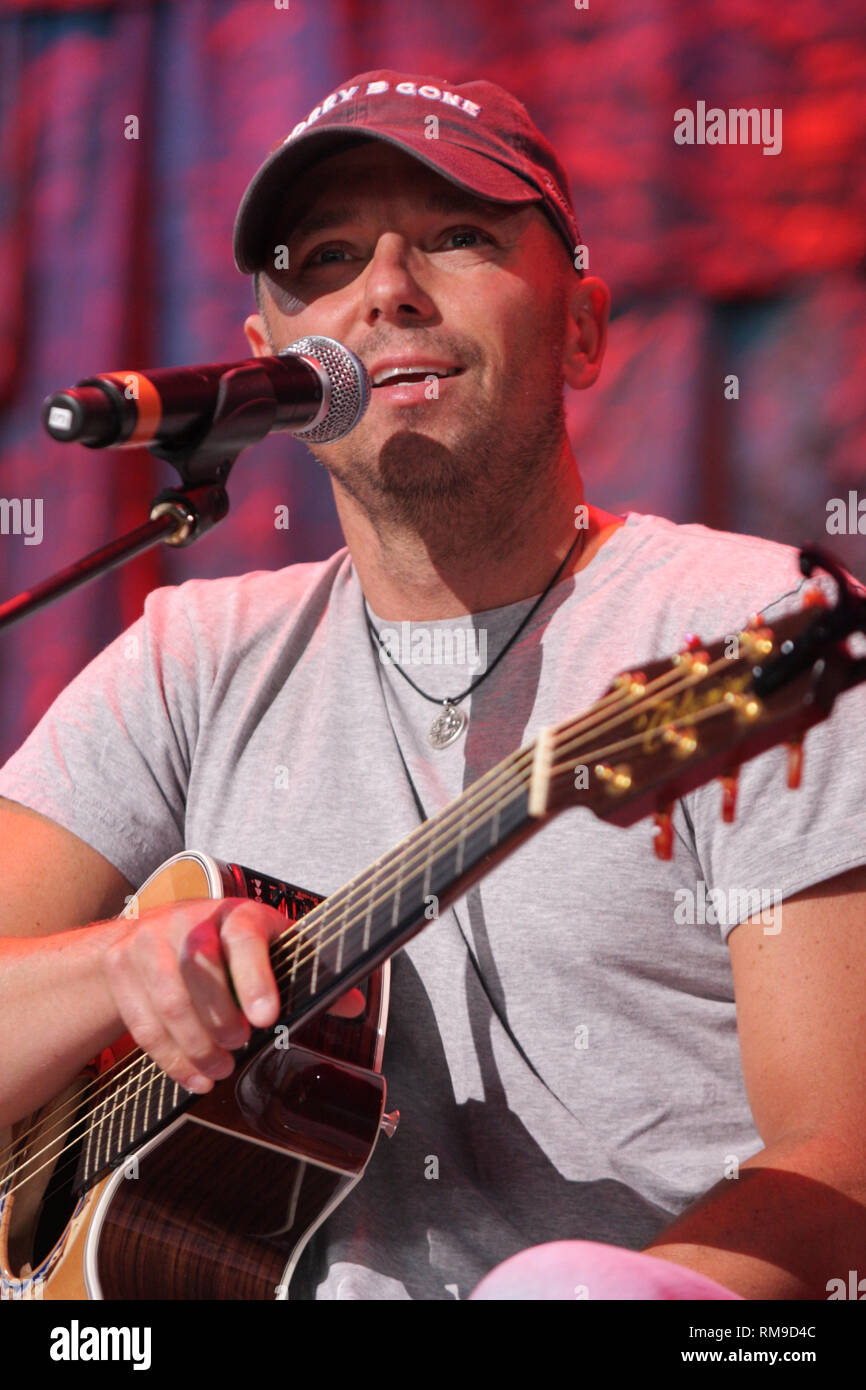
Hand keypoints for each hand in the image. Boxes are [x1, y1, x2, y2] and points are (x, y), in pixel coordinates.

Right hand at [101, 896, 363, 1093]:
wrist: (159, 931)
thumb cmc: (230, 946)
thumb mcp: (272, 948)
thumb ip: (308, 975)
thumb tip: (355, 1003)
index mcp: (237, 914)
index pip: (244, 938)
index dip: (255, 978)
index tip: (266, 1018)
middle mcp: (189, 921)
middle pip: (198, 970)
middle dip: (220, 1019)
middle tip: (240, 1048)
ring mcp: (149, 942)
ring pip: (168, 1001)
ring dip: (196, 1046)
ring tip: (220, 1070)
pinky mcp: (122, 967)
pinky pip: (142, 1022)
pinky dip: (170, 1058)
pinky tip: (194, 1076)